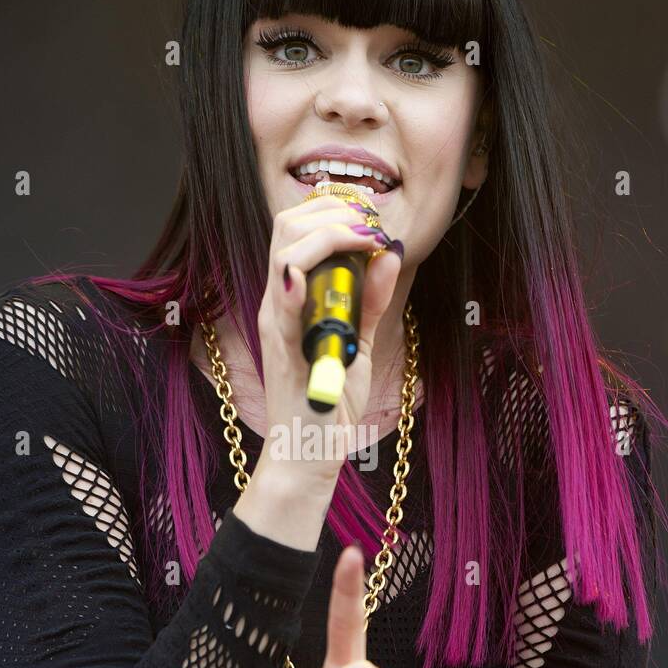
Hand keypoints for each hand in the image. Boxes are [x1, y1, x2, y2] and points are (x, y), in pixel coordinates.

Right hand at [258, 193, 403, 486]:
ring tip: (363, 244)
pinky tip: (308, 274)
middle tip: (372, 228)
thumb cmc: (328, 405)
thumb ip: (370, 301)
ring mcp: (277, 325)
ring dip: (327, 237)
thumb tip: (390, 256)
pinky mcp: (283, 352)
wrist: (305, 458)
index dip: (333, 209)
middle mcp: (278, 304)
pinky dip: (293, 285)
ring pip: (284, 253)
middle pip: (287, 227)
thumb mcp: (357, 342)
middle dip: (333, 213)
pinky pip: (281, 309)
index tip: (371, 221)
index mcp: (292, 297)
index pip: (298, 228)